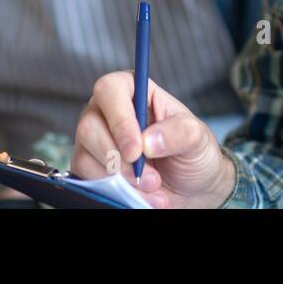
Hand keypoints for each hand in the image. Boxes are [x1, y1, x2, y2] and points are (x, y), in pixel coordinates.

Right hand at [71, 71, 235, 208]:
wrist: (192, 189)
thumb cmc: (192, 152)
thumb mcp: (197, 137)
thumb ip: (178, 132)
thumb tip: (147, 141)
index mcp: (134, 91)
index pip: (111, 89)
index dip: (119, 120)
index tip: (136, 150)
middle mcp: (108, 112)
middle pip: (89, 125)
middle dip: (119, 159)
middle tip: (150, 177)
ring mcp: (95, 140)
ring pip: (85, 155)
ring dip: (120, 179)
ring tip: (152, 186)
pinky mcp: (90, 167)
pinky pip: (87, 179)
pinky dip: (115, 192)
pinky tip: (140, 195)